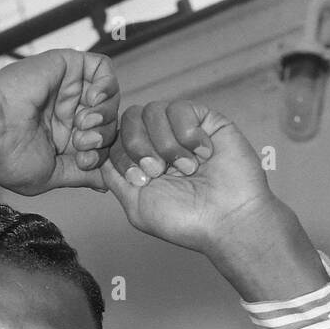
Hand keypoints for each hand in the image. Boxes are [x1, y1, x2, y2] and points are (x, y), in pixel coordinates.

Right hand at [0, 50, 119, 196]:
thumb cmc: (6, 155)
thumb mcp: (50, 176)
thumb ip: (82, 176)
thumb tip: (107, 184)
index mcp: (62, 138)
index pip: (102, 144)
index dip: (102, 154)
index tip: (83, 161)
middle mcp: (67, 112)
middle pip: (109, 121)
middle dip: (103, 136)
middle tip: (82, 142)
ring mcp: (68, 89)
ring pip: (110, 97)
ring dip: (105, 114)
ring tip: (82, 122)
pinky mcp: (67, 66)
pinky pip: (103, 68)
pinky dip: (106, 85)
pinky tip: (91, 99)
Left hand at [100, 99, 275, 254]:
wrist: (228, 219)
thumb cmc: (185, 220)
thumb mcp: (137, 206)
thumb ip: (115, 178)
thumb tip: (101, 155)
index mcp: (140, 162)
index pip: (114, 139)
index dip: (121, 155)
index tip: (141, 180)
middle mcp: (158, 143)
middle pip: (129, 118)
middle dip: (138, 145)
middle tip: (158, 171)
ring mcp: (180, 130)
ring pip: (153, 111)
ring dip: (165, 143)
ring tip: (186, 168)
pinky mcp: (205, 120)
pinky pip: (181, 108)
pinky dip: (187, 132)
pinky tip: (202, 153)